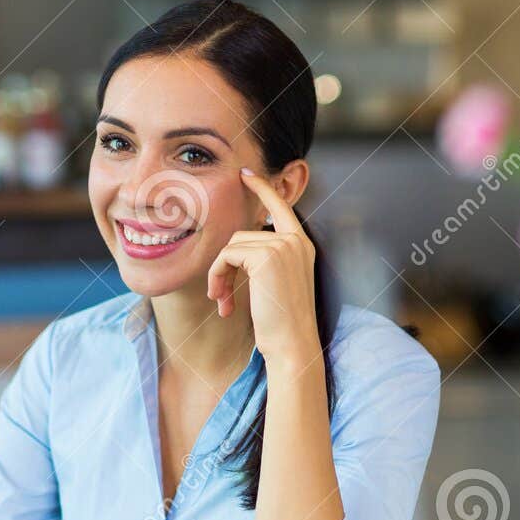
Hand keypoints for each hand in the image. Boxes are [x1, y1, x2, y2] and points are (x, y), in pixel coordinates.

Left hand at [206, 168, 322, 368]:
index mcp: (301, 245)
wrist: (292, 345)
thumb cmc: (280, 323)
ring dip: (219, 275)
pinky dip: (218, 277)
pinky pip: (227, 256)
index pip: (280, 208)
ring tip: (223, 302)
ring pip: (232, 245)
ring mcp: (283, 246)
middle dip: (224, 265)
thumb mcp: (274, 284)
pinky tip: (225, 302)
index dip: (262, 189)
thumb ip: (263, 260)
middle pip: (242, 234)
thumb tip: (235, 249)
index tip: (245, 174)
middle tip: (220, 296)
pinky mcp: (267, 256)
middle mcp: (295, 240)